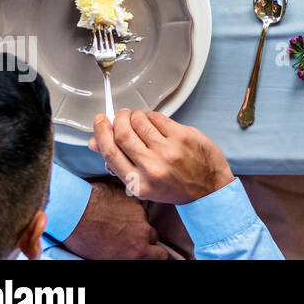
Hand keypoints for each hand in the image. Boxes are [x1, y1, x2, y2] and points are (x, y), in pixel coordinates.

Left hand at [60, 180, 168, 259]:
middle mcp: (143, 231)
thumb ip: (126, 256)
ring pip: (143, 218)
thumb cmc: (83, 238)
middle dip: (144, 236)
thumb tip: (129, 255)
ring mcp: (139, 211)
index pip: (161, 255)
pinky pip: (134, 203)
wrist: (73, 212)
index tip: (150, 252)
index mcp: (138, 250)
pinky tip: (111, 208)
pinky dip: (126, 207)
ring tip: (114, 220)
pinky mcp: (131, 197)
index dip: (155, 254)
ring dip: (133, 220)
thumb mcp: (106, 258)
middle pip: (153, 235)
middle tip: (127, 236)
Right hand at [90, 109, 234, 204]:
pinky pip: (159, 118)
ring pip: (140, 122)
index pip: (110, 153)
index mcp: (138, 183)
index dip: (101, 133)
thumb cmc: (174, 186)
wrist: (208, 188)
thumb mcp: (143, 183)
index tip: (100, 121)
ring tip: (136, 117)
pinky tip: (153, 120)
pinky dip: (151, 115)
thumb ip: (119, 163)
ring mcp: (168, 150)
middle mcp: (152, 167)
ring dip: (134, 115)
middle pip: (123, 134)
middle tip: (120, 115)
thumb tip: (95, 142)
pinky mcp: (183, 136)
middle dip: (119, 119)